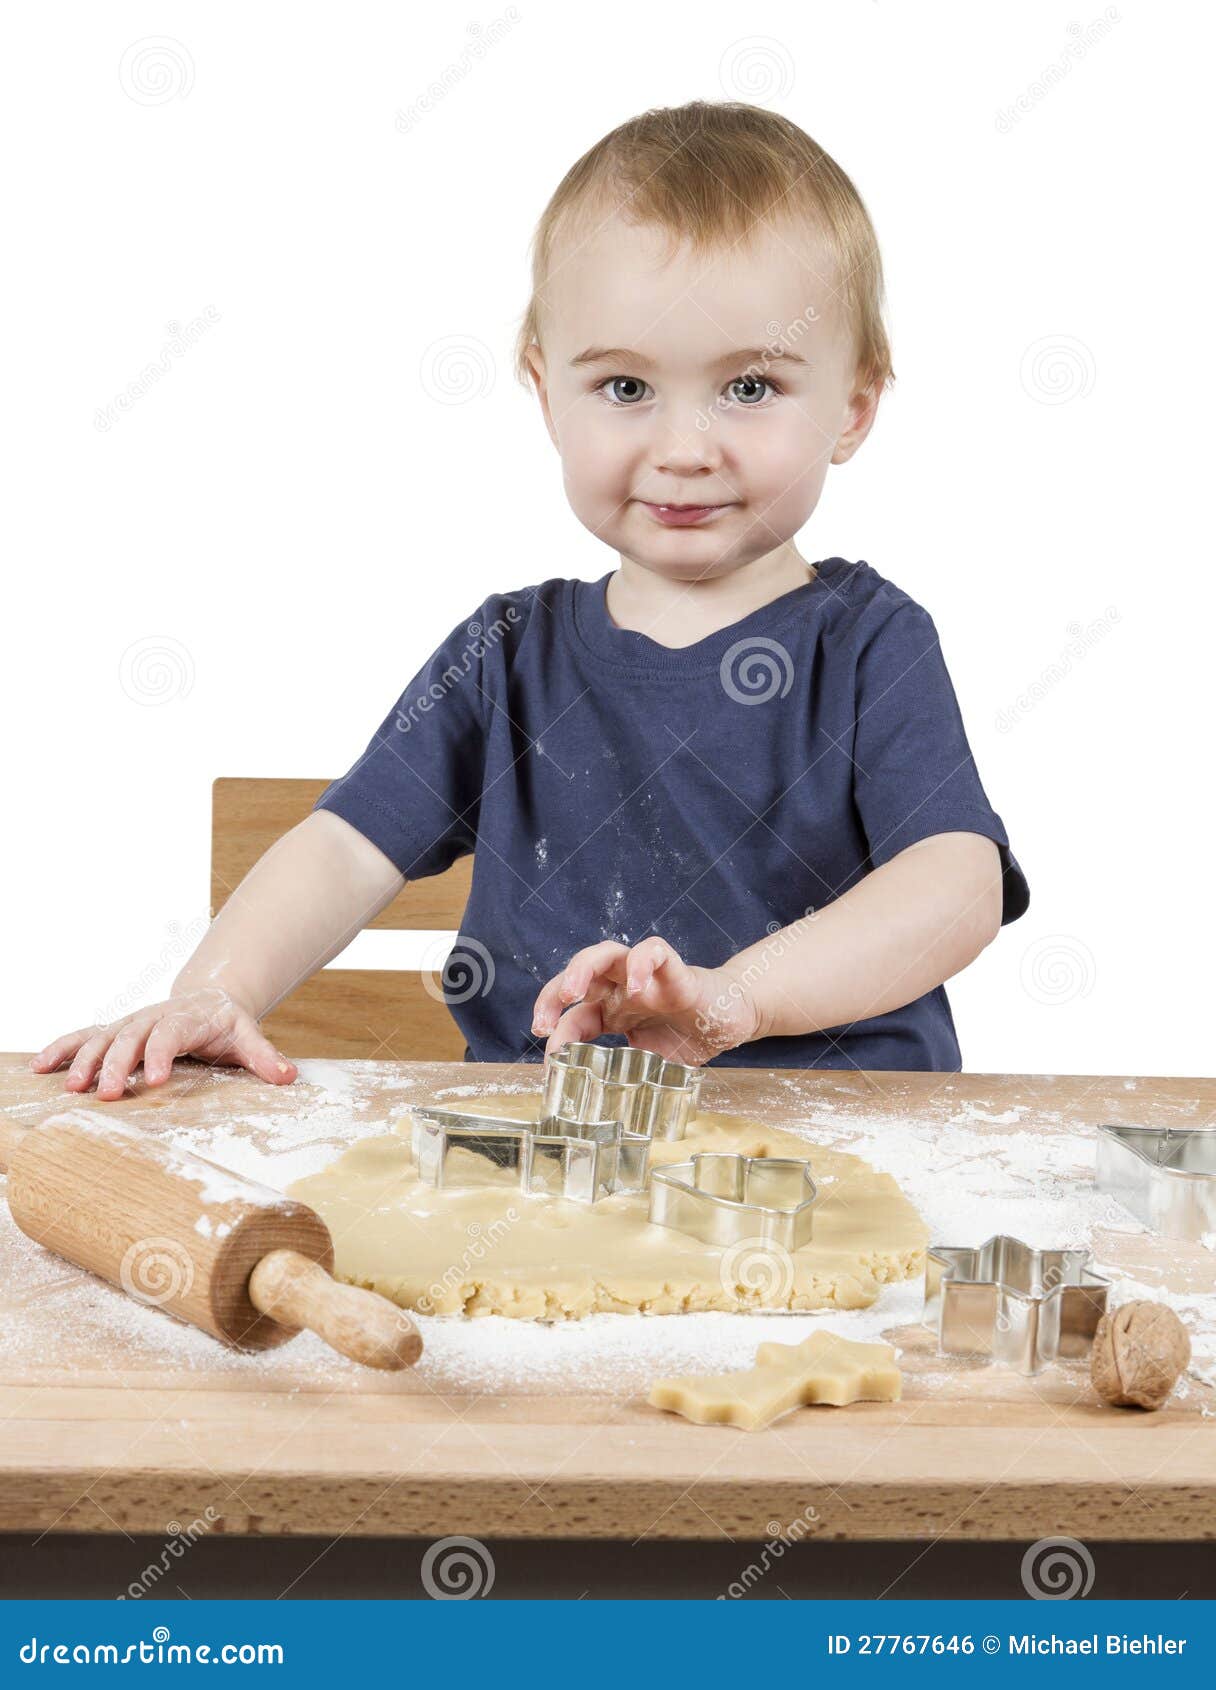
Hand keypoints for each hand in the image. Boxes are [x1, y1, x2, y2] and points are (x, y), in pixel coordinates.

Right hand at [28, 986, 297, 1101]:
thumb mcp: (249, 1036)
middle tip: (108, 1095)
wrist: (210, 999)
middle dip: (116, 1064)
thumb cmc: (228, 1024)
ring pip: (101, 1037)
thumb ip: (265, 1057)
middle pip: (130, 1037)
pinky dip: (61, 1049)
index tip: (155, 1080)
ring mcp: (131, 1024)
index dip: (161, 1054)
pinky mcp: (115, 1032)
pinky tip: (38, 1068)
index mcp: (187, 1018)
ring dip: (83, 1060)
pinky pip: (83, 1037)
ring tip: (70, 1088)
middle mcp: (153, 1018)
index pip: (171, 1033)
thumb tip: (289, 1076)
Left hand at [530, 937, 763, 1066]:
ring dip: (581, 968)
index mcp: (613, 1011)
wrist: (733, 1021)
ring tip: (571, 992)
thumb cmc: (690, 1038)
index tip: (551, 1061)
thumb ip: (626, 1077)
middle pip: (579, 975)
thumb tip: (598, 1110)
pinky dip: (642, 963)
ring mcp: (647, 977)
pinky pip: (654, 951)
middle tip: (542, 1022)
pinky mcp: (676, 970)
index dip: (558, 1034)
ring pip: (606, 953)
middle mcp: (623, 989)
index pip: (575, 1016)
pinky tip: (639, 989)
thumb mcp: (650, 1066)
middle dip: (552, 993)